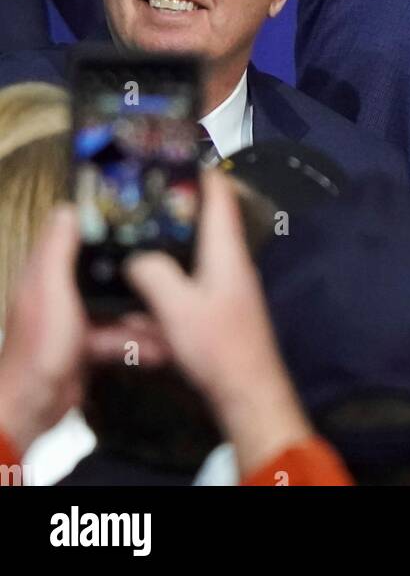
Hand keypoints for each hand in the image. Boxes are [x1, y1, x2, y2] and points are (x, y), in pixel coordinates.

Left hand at [0, 206, 171, 454]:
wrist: (33, 407)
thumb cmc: (37, 351)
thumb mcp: (50, 290)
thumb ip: (58, 251)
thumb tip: (68, 210)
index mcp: (46, 275)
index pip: (73, 238)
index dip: (99, 224)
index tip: (130, 214)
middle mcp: (59, 294)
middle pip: (100, 271)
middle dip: (130, 268)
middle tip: (160, 259)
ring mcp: (74, 321)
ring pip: (114, 305)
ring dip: (140, 309)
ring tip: (168, 308)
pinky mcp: (86, 346)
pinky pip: (117, 335)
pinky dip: (137, 341)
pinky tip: (159, 345)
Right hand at [125, 169, 311, 474]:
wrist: (248, 394)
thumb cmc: (219, 345)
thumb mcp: (178, 307)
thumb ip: (154, 273)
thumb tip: (135, 256)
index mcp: (226, 249)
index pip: (219, 194)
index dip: (200, 168)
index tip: (175, 152)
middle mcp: (230, 261)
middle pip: (204, 222)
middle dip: (174, 209)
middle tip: (140, 197)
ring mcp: (225, 287)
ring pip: (192, 257)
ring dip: (166, 252)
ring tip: (134, 243)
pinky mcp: (217, 311)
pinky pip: (187, 288)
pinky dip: (166, 288)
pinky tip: (141, 300)